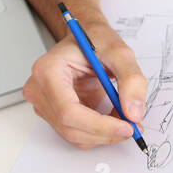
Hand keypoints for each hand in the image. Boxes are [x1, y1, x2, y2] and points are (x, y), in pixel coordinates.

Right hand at [22, 21, 146, 149]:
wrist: (86, 38)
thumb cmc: (96, 40)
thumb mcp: (120, 53)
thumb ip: (131, 81)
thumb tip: (133, 114)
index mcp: (48, 71)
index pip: (68, 111)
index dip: (99, 125)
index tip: (127, 127)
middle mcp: (38, 90)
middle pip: (70, 127)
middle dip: (105, 133)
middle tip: (133, 127)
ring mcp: (43, 103)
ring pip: (74, 135)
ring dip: (103, 134)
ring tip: (124, 118)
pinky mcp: (53, 113)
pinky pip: (76, 132)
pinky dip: (98, 132)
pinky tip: (112, 118)